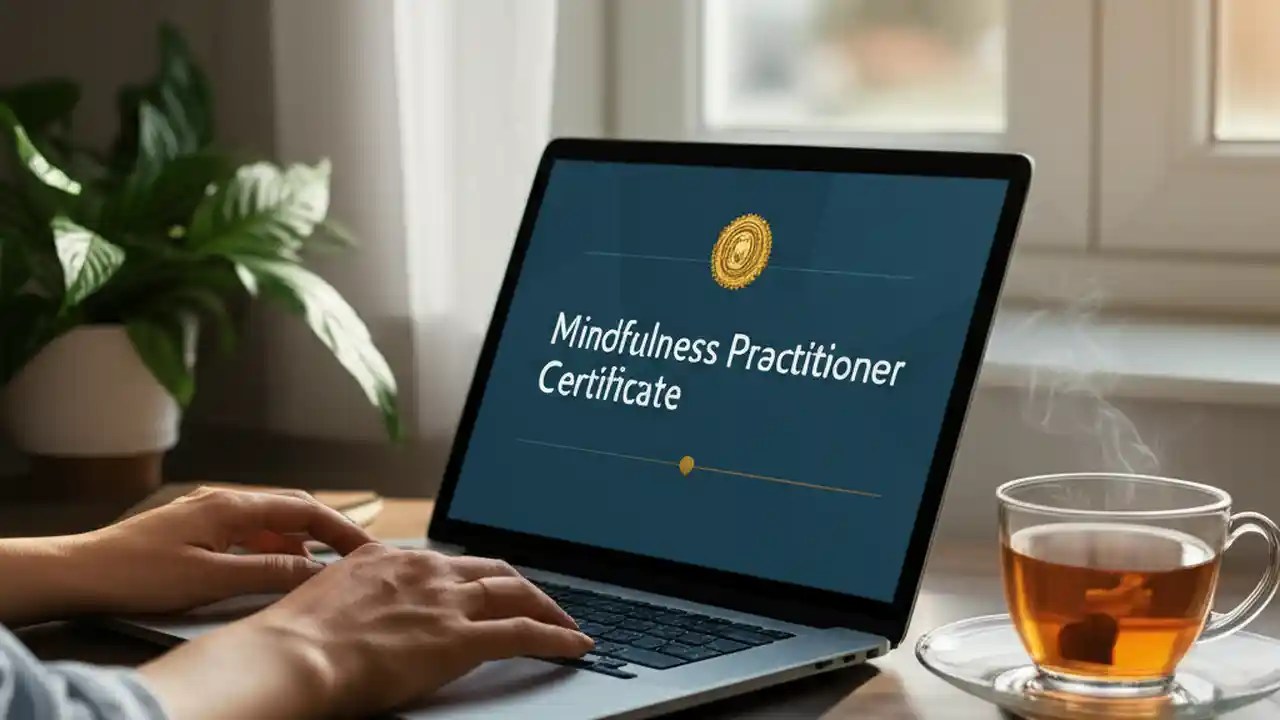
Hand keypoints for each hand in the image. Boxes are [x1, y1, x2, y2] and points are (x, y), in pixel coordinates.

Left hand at [12, 487, 373, 621]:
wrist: (79, 572)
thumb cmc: (137, 574)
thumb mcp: (211, 579)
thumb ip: (268, 572)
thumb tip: (316, 570)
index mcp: (231, 506)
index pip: (304, 510)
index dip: (341, 529)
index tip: (368, 549)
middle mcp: (223, 501)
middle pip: (291, 508)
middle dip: (327, 530)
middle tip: (355, 556)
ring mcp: (207, 512)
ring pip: (269, 521)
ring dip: (298, 541)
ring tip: (320, 569)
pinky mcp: (194, 528)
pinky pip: (247, 531)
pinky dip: (271, 546)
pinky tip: (274, 568)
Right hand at [141, 544, 593, 719]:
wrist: (293, 655)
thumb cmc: (295, 640)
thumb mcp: (326, 599)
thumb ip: (355, 598)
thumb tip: (357, 615)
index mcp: (391, 559)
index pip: (450, 563)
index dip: (477, 577)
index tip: (488, 587)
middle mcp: (424, 570)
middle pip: (492, 570)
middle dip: (522, 585)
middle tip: (542, 601)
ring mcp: (445, 601)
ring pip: (515, 594)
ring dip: (547, 608)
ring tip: (565, 623)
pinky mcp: (460, 638)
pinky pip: (523, 632)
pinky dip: (556, 637)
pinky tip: (573, 645)